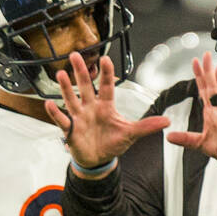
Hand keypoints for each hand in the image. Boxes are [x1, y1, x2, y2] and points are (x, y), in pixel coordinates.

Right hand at [45, 52, 169, 170]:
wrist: (99, 160)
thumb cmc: (113, 143)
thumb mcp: (131, 134)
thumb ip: (147, 126)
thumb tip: (167, 121)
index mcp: (106, 106)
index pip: (106, 86)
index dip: (105, 73)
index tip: (105, 59)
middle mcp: (91, 108)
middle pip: (85, 86)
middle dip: (80, 71)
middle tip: (75, 55)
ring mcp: (79, 118)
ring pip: (72, 99)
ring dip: (66, 88)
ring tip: (60, 74)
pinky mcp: (70, 130)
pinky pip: (62, 120)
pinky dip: (55, 113)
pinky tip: (49, 104)